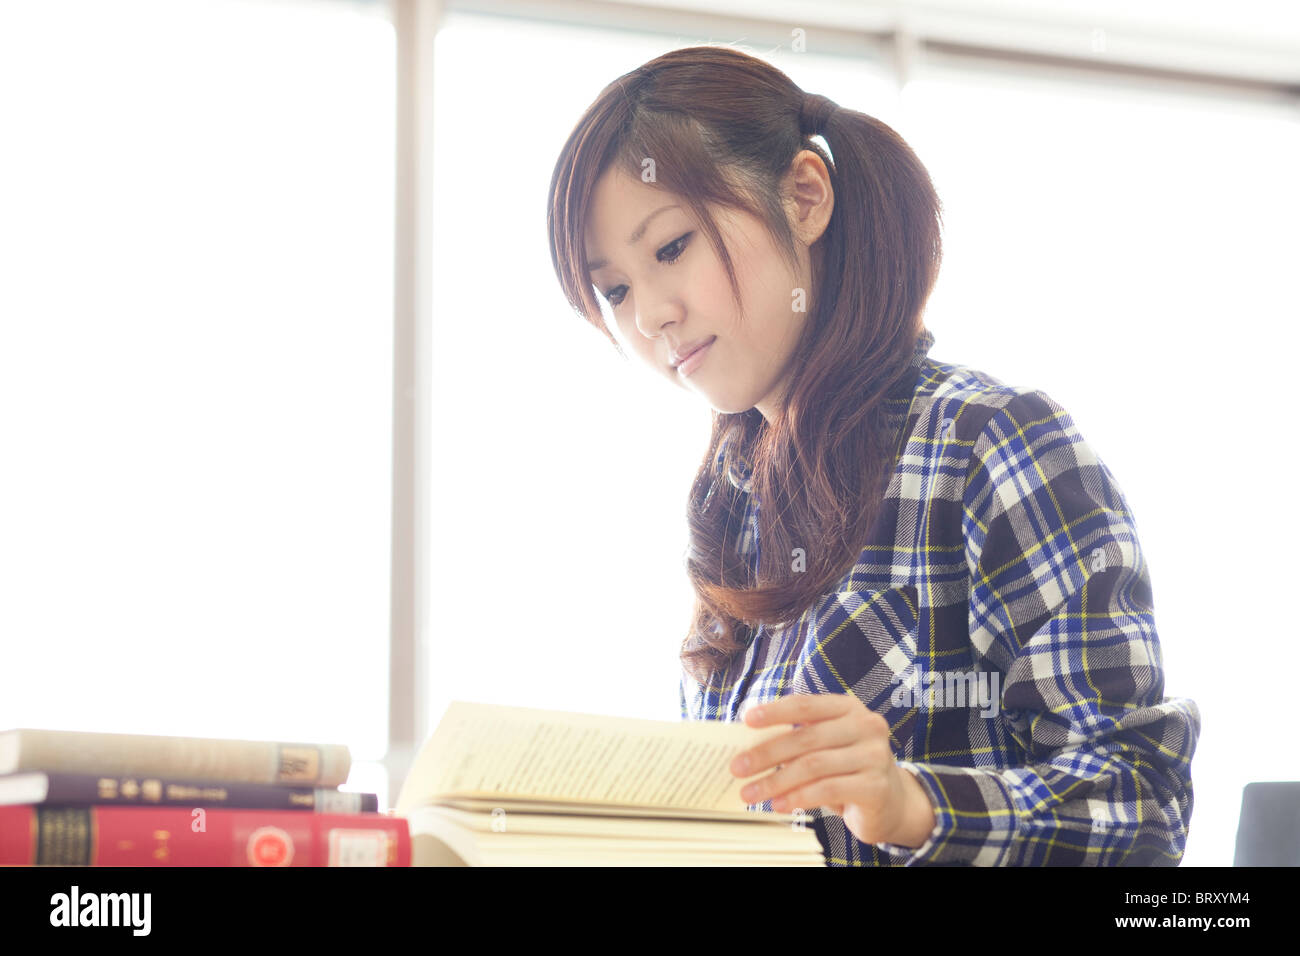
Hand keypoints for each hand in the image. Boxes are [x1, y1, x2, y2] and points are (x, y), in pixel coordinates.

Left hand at [730, 693, 936, 847]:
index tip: (747, 720)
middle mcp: (865, 725)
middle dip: (766, 753)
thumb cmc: (846, 768)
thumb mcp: (825, 746)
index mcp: (848, 708)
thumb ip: (798, 739)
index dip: (775, 711)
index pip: (806, 704)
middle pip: (806, 737)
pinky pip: (828, 790)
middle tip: (737, 767)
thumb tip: (748, 746)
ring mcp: (874, 755)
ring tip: (750, 793)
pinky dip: (798, 798)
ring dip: (776, 781)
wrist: (890, 801)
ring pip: (814, 766)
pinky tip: (779, 804)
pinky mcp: (875, 786)